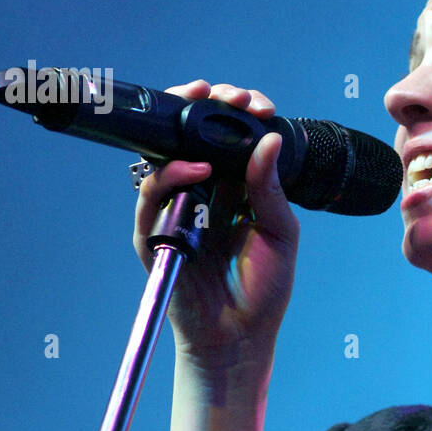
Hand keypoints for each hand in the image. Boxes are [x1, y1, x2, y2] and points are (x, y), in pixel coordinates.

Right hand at [132, 81, 299, 367]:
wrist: (240, 337)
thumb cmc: (263, 288)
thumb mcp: (280, 232)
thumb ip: (270, 187)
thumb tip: (269, 139)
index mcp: (235, 189)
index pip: (229, 138)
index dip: (238, 114)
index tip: (255, 104)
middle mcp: (202, 193)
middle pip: (191, 136)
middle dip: (204, 106)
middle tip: (222, 93)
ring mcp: (175, 211)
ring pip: (166, 156)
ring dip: (183, 129)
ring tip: (206, 112)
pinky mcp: (154, 233)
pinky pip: (152, 196)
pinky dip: (170, 176)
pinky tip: (196, 167)